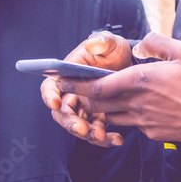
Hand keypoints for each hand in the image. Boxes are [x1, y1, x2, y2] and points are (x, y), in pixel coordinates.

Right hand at [40, 31, 132, 147]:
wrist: (131, 65)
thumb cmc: (114, 51)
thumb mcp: (110, 43)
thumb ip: (102, 42)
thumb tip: (93, 44)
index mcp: (68, 75)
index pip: (50, 86)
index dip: (49, 96)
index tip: (54, 103)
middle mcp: (72, 93)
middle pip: (62, 112)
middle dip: (69, 122)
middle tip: (82, 128)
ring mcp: (85, 107)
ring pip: (79, 126)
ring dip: (88, 134)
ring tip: (101, 136)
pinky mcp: (98, 117)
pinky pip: (96, 132)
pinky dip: (105, 139)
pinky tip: (117, 139)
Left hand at [59, 32, 180, 147]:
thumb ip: (157, 42)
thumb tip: (141, 43)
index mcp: (142, 81)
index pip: (98, 87)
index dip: (76, 86)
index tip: (63, 81)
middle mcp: (138, 104)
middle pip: (99, 105)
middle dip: (84, 98)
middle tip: (74, 91)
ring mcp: (146, 122)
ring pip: (113, 118)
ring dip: (103, 110)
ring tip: (99, 101)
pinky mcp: (156, 133)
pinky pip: (133, 125)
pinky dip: (126, 117)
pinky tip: (134, 108)